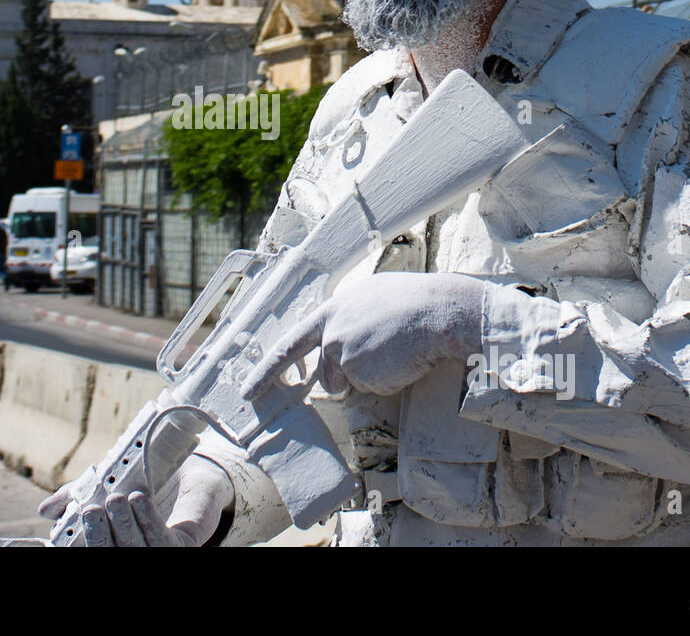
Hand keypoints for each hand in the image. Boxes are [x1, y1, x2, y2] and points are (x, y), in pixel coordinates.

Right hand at [37, 454, 233, 546]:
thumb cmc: (144, 480)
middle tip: (90, 511)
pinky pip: (162, 540)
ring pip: (135, 549)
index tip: (72, 522)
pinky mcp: (181, 546)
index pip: (92, 549)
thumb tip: (45, 510)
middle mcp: (131, 553)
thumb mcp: (105, 485)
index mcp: (112, 544)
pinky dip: (148, 520)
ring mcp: (156, 553)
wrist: (191, 470)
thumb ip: (75, 497)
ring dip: (123, 525)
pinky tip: (138, 499)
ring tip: (115, 499)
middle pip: (109, 555)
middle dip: (98, 536)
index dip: (78, 543)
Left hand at [241, 271, 487, 396]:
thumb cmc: (418, 304)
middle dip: (346, 375)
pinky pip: (372, 389)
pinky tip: (404, 360)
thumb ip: (352, 319)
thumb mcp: (375, 298)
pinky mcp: (357, 369)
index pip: (292, 342)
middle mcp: (330, 328)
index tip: (249, 389)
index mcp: (334, 307)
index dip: (269, 368)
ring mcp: (340, 348)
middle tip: (364, 367)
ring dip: (371, 376)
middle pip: (326, 370)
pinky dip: (389, 382)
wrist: (441, 311)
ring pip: (349, 382)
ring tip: (397, 352)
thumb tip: (347, 346)